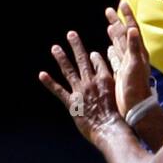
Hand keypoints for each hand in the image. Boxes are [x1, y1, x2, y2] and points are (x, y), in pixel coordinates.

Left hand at [39, 30, 120, 144]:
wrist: (109, 128)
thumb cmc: (118, 117)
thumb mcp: (121, 97)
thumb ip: (117, 86)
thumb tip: (119, 79)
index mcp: (104, 80)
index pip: (98, 63)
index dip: (95, 57)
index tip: (92, 54)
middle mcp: (91, 82)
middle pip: (82, 60)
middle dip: (76, 46)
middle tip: (71, 34)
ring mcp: (79, 91)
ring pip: (68, 71)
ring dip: (61, 58)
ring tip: (55, 48)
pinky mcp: (71, 103)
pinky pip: (58, 90)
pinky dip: (49, 82)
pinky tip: (42, 75)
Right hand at [105, 3, 152, 117]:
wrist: (136, 107)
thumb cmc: (137, 87)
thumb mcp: (136, 65)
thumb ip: (133, 47)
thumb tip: (131, 29)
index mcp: (138, 53)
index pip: (132, 30)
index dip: (127, 17)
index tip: (123, 3)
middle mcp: (133, 57)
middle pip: (124, 35)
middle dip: (117, 22)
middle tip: (109, 10)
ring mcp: (127, 65)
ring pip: (119, 46)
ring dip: (114, 35)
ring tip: (109, 26)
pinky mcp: (121, 74)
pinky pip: (115, 59)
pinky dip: (110, 52)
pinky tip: (106, 50)